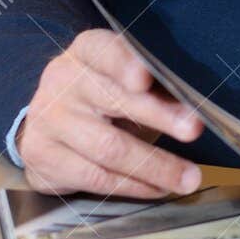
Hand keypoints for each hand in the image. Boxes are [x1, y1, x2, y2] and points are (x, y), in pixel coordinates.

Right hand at [18, 28, 204, 199]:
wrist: (48, 126)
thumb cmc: (101, 96)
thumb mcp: (123, 80)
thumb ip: (154, 86)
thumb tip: (195, 103)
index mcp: (85, 52)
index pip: (102, 49)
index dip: (123, 63)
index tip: (145, 77)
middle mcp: (62, 81)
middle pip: (112, 100)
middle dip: (158, 116)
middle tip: (194, 128)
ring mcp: (49, 120)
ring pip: (108, 148)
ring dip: (155, 166)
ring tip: (188, 178)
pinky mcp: (43, 156)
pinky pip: (97, 177)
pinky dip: (135, 186)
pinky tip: (159, 188)